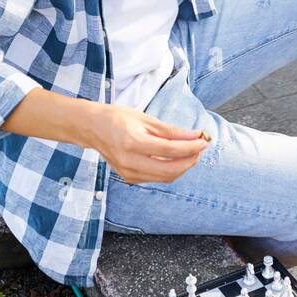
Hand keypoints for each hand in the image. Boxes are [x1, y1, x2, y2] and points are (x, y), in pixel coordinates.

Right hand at [91, 104, 209, 183]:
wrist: (92, 128)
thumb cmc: (117, 118)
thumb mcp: (145, 119)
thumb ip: (170, 131)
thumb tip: (194, 136)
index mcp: (133, 142)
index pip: (170, 150)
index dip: (191, 147)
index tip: (204, 141)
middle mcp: (129, 161)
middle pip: (169, 170)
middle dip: (190, 160)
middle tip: (200, 148)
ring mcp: (128, 173)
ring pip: (164, 178)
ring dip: (182, 167)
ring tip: (192, 153)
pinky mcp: (128, 178)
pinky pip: (155, 178)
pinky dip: (169, 170)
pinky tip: (175, 159)